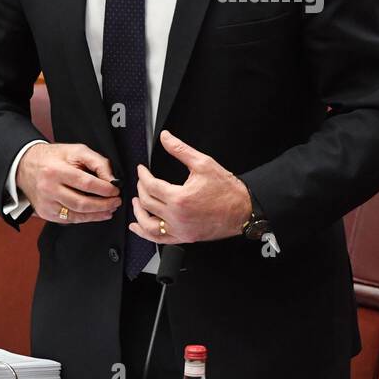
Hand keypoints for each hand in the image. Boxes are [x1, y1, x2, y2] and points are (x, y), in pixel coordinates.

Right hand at [17, 142, 120, 222]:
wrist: (25, 166)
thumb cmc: (53, 158)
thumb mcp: (76, 151)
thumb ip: (97, 162)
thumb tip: (112, 179)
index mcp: (55, 170)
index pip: (85, 183)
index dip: (104, 189)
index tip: (115, 190)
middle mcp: (48, 189)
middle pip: (81, 203)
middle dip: (103, 204)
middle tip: (116, 202)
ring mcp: (46, 203)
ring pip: (76, 215)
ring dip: (96, 214)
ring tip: (109, 210)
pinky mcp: (46, 213)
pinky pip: (69, 220)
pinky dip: (85, 218)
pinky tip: (95, 214)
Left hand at [130, 130, 252, 243]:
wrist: (242, 209)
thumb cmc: (227, 190)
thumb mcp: (203, 163)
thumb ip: (180, 149)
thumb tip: (166, 138)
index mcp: (180, 198)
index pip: (151, 186)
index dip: (143, 175)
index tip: (142, 170)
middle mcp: (177, 216)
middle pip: (147, 204)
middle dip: (140, 190)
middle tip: (142, 181)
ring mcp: (180, 230)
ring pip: (148, 225)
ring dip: (138, 213)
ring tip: (135, 203)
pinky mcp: (184, 237)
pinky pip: (159, 240)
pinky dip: (145, 234)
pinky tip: (139, 227)